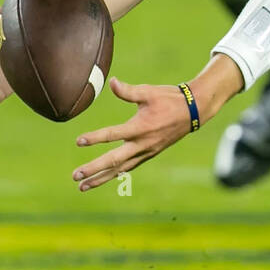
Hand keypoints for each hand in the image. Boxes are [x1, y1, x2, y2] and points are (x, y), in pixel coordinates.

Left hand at [71, 78, 196, 190]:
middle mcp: (142, 143)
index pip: (113, 134)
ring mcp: (147, 151)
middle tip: (76, 176)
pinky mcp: (150, 154)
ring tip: (82, 186)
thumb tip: (111, 82)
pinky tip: (103, 178)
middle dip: (94, 169)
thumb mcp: (149, 92)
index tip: (78, 141)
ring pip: (121, 169)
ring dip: (101, 178)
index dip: (95, 138)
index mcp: (140, 127)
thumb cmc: (169, 98)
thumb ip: (128, 91)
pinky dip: (115, 174)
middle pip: (114, 160)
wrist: (193, 111)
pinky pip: (129, 167)